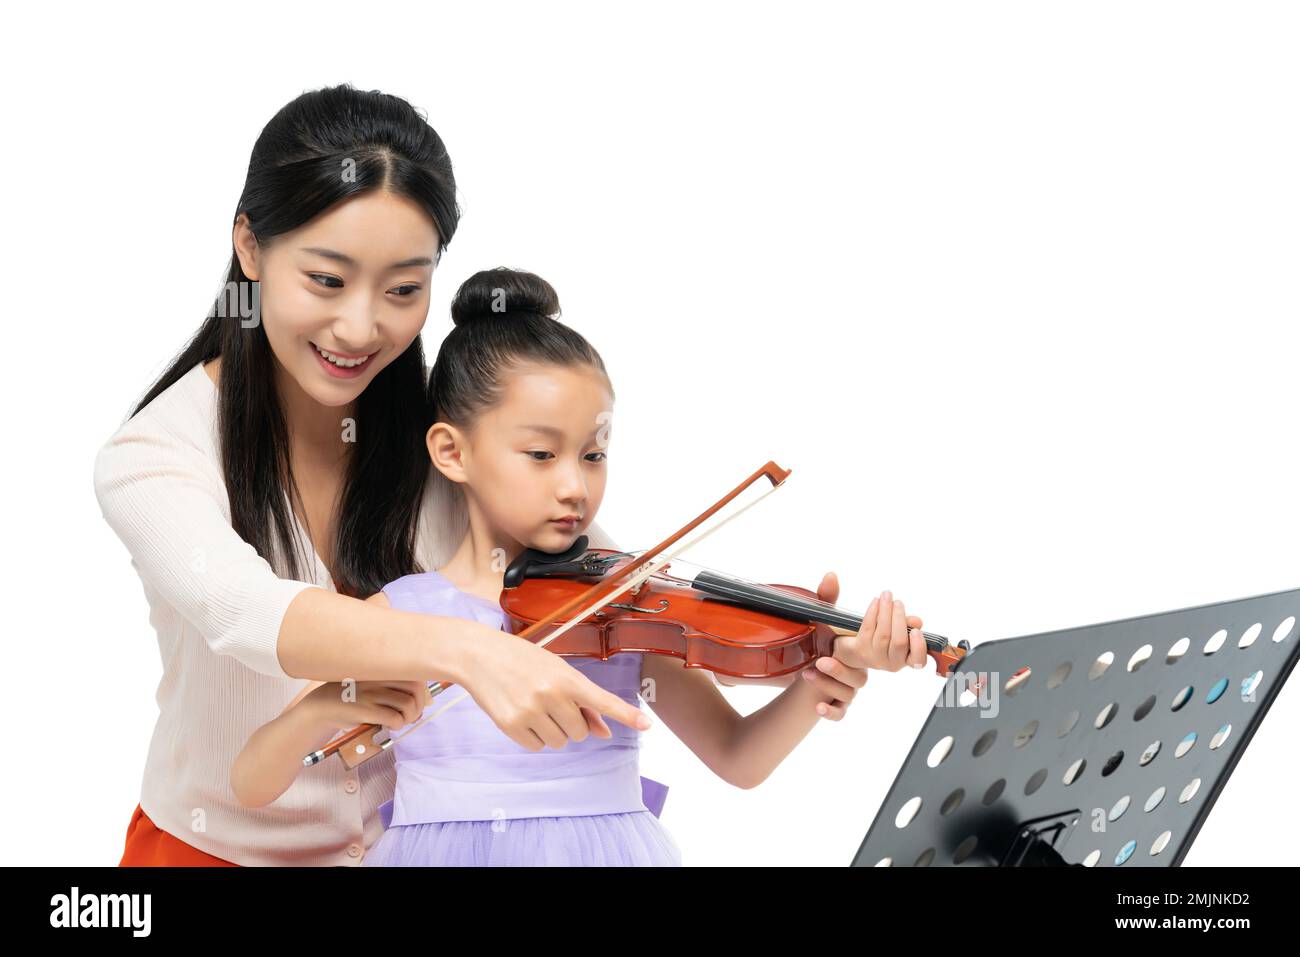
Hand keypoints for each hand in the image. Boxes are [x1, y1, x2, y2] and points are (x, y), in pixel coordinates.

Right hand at [304, 679, 431, 730]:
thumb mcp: (373, 685)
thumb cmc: (353, 697)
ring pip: (409, 704)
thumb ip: (395, 688)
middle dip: (420, 705)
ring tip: (400, 721)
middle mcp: (379, 677)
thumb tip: (424, 703)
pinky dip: (397, 725)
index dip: (423, 690)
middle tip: (411, 715)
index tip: (419, 702)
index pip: (416, 673)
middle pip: (417, 688)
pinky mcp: (366, 709)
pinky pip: (395, 718)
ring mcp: (372, 692)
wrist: (321, 706)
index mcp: (382, 668)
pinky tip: (389, 725)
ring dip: (409, 717)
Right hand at [458, 624, 652, 751]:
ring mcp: (530, 711)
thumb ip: (583, 701)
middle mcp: (551, 695)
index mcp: (566, 677)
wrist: (479, 655)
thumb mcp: (556, 671)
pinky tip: (521, 714)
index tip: (647, 725)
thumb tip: (604, 731)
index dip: (626, 714)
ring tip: (534, 705)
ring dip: (552, 731)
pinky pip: (537, 746)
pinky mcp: (510, 725)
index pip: (602, 700)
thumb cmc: (522, 660)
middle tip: (552, 702)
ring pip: (559, 742)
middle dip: (572, 723)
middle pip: (580, 733)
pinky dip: (533, 736)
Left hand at [799, 572, 870, 719]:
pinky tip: (817, 707)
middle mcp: (859, 672)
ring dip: (827, 684)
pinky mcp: (837, 705)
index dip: (876, 647)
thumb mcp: (822, 620)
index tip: (864, 649)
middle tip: (821, 659)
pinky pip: (839, 713)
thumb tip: (830, 575)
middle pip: (860, 676)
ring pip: (847, 693)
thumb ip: (827, 600)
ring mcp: (848, 690)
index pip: (874, 651)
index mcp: (860, 651)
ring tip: (807, 673)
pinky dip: (830, 712)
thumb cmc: (821, 643)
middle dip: (840, 667)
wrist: (806, 669)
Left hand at [822, 574, 926, 672]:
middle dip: (899, 619)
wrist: (853, 647)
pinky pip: (868, 629)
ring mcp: (875, 659)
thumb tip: (917, 621)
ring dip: (885, 611)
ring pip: (883, 634)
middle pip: (899, 642)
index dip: (919, 647)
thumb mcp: (897, 630)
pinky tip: (875, 601)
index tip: (916, 631)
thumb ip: (908, 625)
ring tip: (886, 595)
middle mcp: (892, 663)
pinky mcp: (860, 650)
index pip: (918, 661)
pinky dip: (872, 612)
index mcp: (906, 659)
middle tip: (898, 602)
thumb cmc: (881, 636)